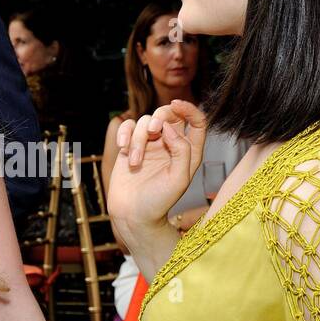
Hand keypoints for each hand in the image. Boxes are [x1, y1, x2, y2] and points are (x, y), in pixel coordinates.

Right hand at [107, 100, 206, 238]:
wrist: (133, 215)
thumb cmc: (159, 202)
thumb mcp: (179, 178)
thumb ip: (182, 150)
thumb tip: (169, 127)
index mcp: (189, 152)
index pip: (196, 121)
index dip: (189, 108)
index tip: (176, 105)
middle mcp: (170, 145)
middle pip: (169, 114)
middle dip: (160, 117)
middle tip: (153, 131)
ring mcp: (149, 145)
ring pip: (145, 122)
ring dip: (138, 138)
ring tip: (135, 162)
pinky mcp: (130, 147)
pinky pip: (127, 127)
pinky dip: (123, 133)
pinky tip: (123, 148)